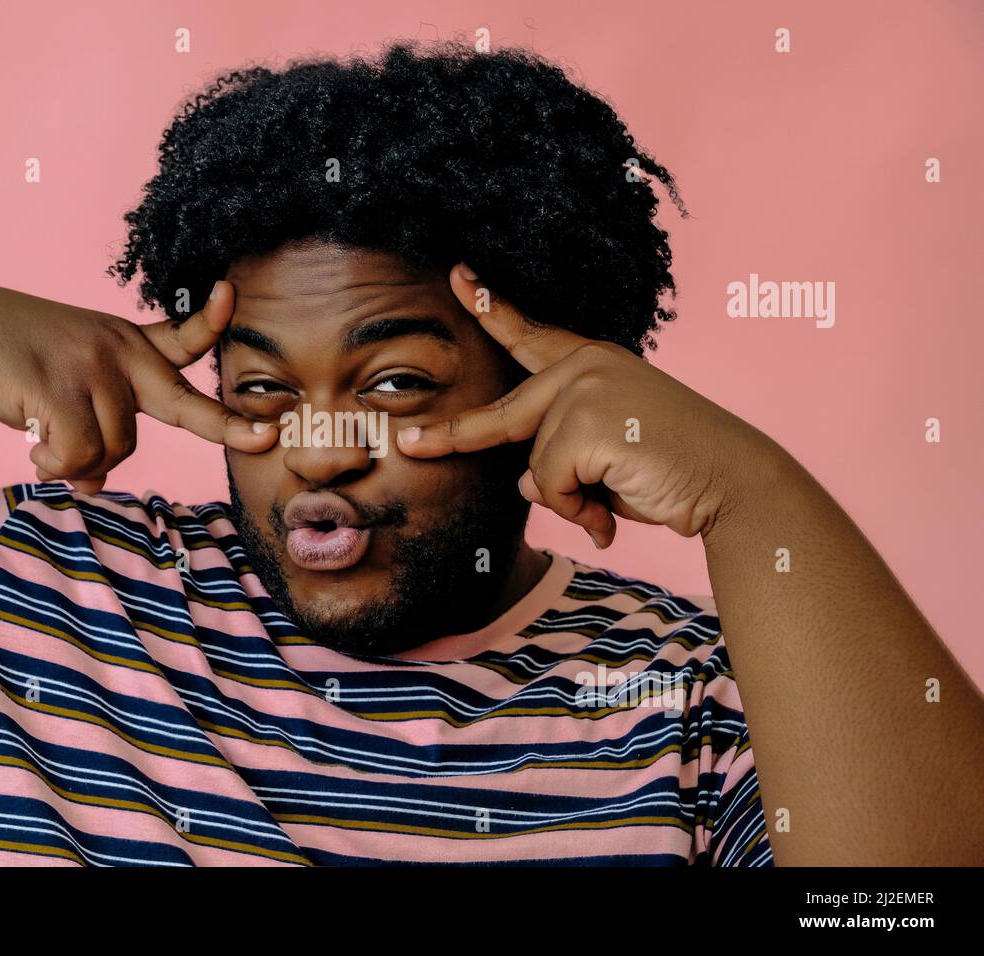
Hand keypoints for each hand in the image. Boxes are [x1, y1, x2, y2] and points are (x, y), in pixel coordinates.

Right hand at [0, 279, 276, 493]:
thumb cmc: (8, 359)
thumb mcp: (63, 375)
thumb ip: (92, 425)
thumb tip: (93, 484)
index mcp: (123, 341)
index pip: (179, 337)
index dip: (210, 321)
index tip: (230, 295)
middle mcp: (117, 350)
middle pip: (184, 405)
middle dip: (229, 426)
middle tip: (267, 437)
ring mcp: (89, 366)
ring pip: (117, 449)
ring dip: (80, 463)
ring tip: (44, 445)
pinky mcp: (55, 386)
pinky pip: (77, 456)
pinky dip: (54, 465)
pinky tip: (30, 448)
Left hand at [397, 264, 780, 548]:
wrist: (732, 482)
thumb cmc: (673, 471)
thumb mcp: (604, 461)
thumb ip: (558, 460)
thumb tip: (522, 485)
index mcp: (592, 363)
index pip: (531, 334)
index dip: (491, 308)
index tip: (458, 277)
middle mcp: (584, 366)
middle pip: (501, 416)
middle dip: (453, 437)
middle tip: (408, 444)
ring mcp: (583, 388)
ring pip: (533, 467)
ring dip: (570, 498)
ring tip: (617, 497)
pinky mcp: (584, 420)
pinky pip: (550, 484)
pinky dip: (578, 508)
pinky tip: (614, 507)